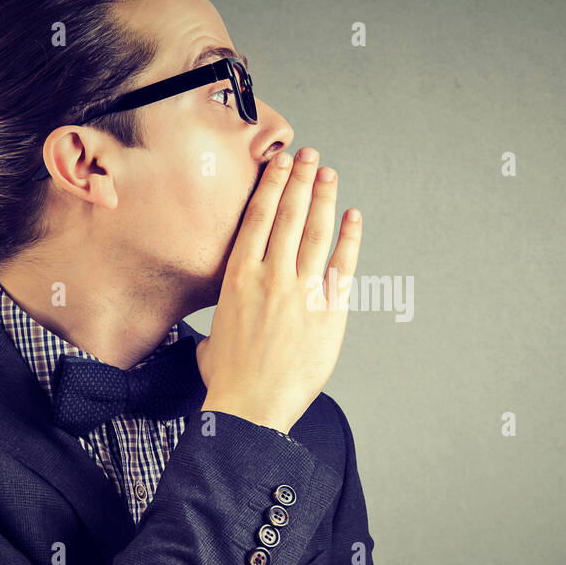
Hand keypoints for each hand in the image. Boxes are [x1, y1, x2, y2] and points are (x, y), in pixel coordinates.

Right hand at [194, 146, 360, 433]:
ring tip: (329, 174)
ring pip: (317, 232)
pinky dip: (350, 238)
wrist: (250, 408)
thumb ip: (221, 319)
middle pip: (290, 215)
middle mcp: (271, 277)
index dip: (273, 185)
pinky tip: (353, 217)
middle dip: (301, 180)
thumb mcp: (212, 337)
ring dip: (325, 198)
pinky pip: (343, 266)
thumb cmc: (229, 380)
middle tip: (310, 156)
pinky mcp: (328, 312)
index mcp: (239, 277)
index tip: (281, 163)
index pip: (258, 217)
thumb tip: (215, 328)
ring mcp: (302, 292)